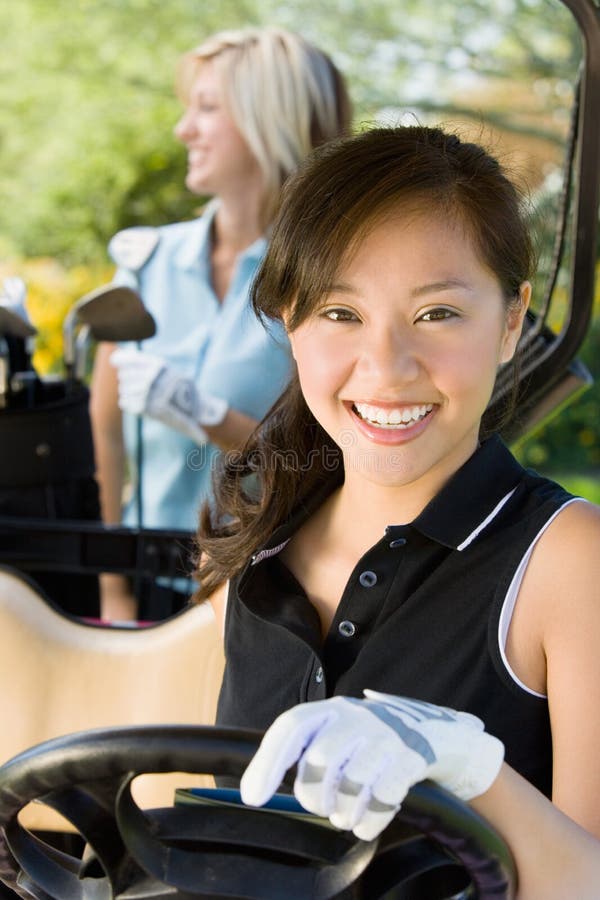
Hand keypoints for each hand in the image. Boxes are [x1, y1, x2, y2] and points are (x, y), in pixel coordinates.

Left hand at [110, 348, 227, 444]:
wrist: (194, 409)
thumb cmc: (178, 388)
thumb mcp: (165, 369)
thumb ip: (144, 364)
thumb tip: (115, 359)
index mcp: (156, 365)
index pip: (125, 359)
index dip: (118, 360)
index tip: (115, 362)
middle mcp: (150, 377)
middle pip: (123, 375)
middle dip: (128, 379)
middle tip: (141, 385)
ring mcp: (146, 394)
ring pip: (123, 389)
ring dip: (129, 392)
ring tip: (143, 395)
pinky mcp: (143, 408)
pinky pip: (123, 402)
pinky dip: (129, 403)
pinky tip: (139, 403)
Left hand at [240, 691, 503, 840]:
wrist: (440, 735)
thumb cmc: (375, 743)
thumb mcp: (340, 735)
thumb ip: (306, 753)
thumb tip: (257, 790)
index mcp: (331, 711)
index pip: (291, 728)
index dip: (268, 761)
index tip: (252, 797)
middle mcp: (356, 716)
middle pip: (319, 761)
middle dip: (315, 797)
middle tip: (323, 808)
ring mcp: (386, 735)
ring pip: (351, 783)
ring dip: (344, 812)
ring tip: (346, 816)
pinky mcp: (412, 758)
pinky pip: (382, 799)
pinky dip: (370, 821)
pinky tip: (367, 823)